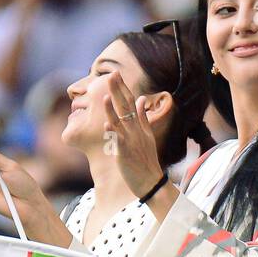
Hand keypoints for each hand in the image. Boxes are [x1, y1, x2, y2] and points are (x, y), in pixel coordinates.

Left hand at [102, 74, 165, 199]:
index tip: (115, 74)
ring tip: (105, 96)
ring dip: (113, 110)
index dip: (123, 88)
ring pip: (121, 123)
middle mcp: (136, 131)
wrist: (151, 182)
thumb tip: (140, 98)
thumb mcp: (147, 135)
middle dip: (118, 91)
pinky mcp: (126, 154)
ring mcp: (132, 142)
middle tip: (112, 74)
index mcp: (140, 126)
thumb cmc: (146, 161)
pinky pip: (119, 141)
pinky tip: (107, 123)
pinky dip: (113, 132)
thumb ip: (142, 117)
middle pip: (126, 108)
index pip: (131, 102)